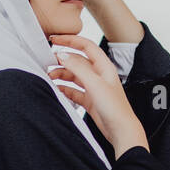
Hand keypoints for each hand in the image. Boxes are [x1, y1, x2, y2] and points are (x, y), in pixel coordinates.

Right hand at [47, 33, 148, 155]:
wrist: (121, 131)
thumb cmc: (115, 108)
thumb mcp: (95, 84)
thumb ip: (78, 68)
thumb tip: (63, 55)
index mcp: (104, 67)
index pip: (86, 46)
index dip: (70, 40)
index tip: (55, 39)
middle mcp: (99, 75)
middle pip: (77, 61)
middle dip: (62, 60)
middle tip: (47, 61)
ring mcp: (94, 88)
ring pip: (74, 76)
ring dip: (61, 74)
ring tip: (49, 77)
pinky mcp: (90, 100)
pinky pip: (74, 90)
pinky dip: (64, 88)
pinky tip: (56, 89)